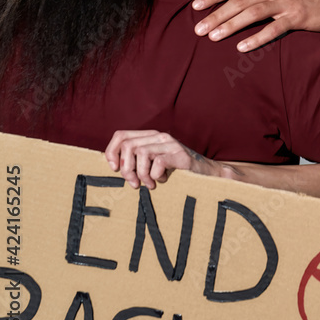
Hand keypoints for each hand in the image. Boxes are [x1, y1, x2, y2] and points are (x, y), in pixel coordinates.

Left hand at [105, 129, 229, 189]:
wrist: (207, 175)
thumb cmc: (176, 173)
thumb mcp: (153, 164)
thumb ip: (137, 161)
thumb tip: (112, 167)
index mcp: (150, 137)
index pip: (121, 135)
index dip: (112, 152)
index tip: (115, 169)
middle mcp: (160, 136)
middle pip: (128, 146)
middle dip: (127, 169)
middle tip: (134, 184)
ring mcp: (171, 144)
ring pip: (141, 153)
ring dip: (142, 174)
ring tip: (149, 184)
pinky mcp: (180, 155)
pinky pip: (158, 162)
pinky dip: (156, 176)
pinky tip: (162, 181)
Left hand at [192, 0, 319, 51]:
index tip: (196, 6)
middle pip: (239, 0)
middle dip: (216, 14)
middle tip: (199, 29)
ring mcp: (285, 2)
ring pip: (252, 12)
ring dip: (231, 25)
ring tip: (214, 37)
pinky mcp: (296, 17)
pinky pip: (273, 28)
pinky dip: (257, 38)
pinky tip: (242, 47)